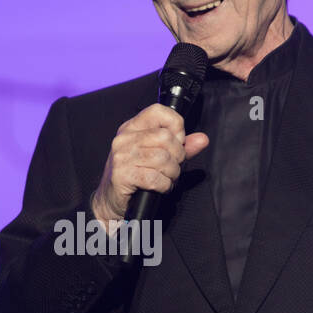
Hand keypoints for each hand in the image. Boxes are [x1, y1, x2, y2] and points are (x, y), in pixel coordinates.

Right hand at [91, 104, 208, 224]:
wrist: (110, 200)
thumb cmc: (134, 176)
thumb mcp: (156, 156)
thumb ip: (181, 146)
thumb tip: (202, 139)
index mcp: (132, 127)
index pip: (159, 111)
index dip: (175, 126)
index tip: (177, 142)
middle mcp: (125, 138)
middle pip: (166, 138)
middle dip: (177, 157)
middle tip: (172, 167)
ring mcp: (122, 156)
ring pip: (163, 159)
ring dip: (172, 174)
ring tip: (166, 178)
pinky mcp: (122, 175)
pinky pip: (155, 178)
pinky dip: (164, 185)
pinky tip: (159, 187)